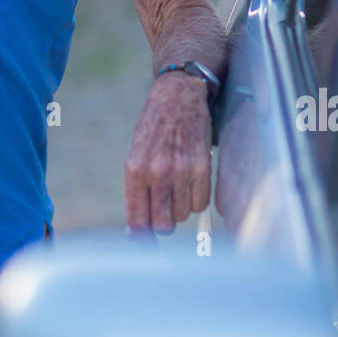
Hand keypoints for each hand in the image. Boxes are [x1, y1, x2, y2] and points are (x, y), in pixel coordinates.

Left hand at [124, 72, 212, 232]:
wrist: (177, 96)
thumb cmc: (153, 129)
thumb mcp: (135, 156)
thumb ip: (136, 191)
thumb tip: (137, 232)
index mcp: (135, 171)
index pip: (138, 221)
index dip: (142, 236)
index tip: (146, 240)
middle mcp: (157, 172)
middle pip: (163, 225)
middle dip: (163, 224)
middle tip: (164, 211)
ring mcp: (181, 170)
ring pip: (182, 215)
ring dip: (180, 208)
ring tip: (177, 186)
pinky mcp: (203, 166)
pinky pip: (201, 203)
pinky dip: (196, 199)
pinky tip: (191, 182)